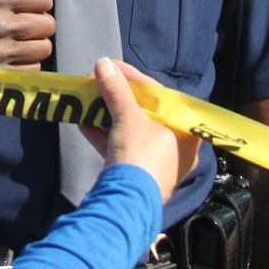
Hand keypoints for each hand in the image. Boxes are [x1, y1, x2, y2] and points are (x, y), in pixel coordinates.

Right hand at [82, 57, 198, 204]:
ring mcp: (157, 163)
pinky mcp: (137, 176)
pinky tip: (83, 123)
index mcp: (185, 131)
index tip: (111, 67)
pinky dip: (104, 136)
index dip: (133, 78)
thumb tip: (103, 64)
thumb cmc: (140, 156)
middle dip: (117, 98)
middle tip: (99, 83)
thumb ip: (116, 90)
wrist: (125, 205)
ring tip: (88, 101)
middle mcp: (177, 147)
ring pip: (131, 131)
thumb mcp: (128, 118)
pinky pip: (122, 148)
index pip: (160, 95)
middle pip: (145, 113)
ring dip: (107, 115)